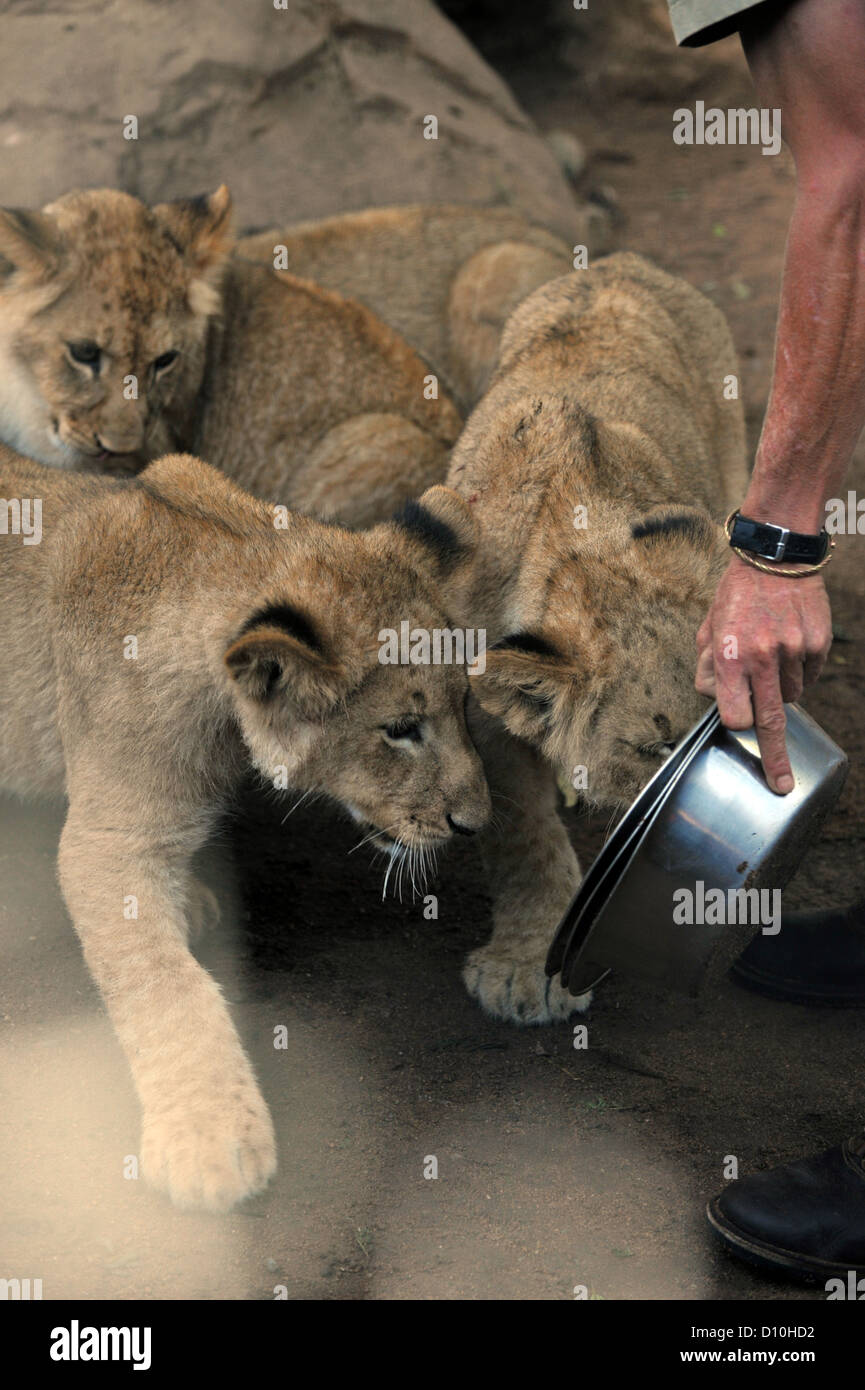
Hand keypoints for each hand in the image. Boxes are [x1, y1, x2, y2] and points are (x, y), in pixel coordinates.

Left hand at [695, 555, 832, 793]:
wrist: (775, 557)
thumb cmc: (735, 596)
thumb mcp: (707, 629)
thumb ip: (708, 668)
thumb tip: (714, 698)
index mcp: (729, 656)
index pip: (734, 714)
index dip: (735, 720)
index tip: (738, 720)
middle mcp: (762, 657)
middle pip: (770, 723)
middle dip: (775, 760)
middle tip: (782, 785)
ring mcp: (794, 651)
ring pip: (791, 696)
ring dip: (781, 690)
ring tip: (771, 657)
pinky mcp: (817, 644)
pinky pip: (809, 676)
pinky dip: (800, 672)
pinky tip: (788, 647)